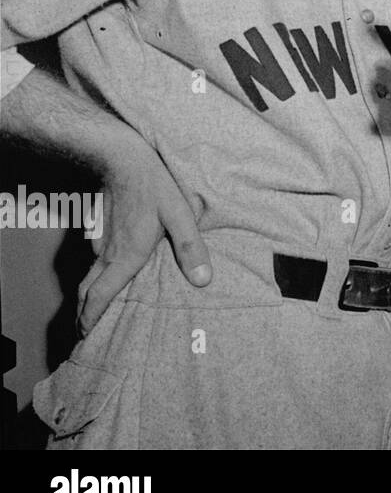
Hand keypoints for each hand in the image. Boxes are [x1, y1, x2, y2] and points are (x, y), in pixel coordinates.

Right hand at [78, 140, 210, 334]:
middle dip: (84, 314)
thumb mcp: (180, 216)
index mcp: (125, 256)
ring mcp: (100, 240)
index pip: (98, 296)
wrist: (123, 156)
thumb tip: (204, 280)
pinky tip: (111, 273)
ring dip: (90, 295)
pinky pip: (94, 259)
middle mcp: (107, 252)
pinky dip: (96, 274)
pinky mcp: (99, 228)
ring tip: (99, 309)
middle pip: (86, 291)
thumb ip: (191, 249)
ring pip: (89, 275)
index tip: (85, 336)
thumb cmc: (155, 186)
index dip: (89, 319)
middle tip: (87, 331)